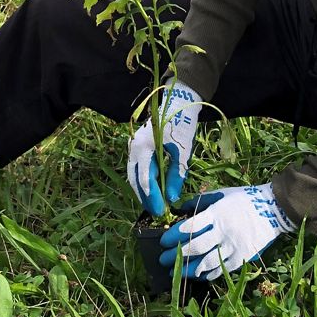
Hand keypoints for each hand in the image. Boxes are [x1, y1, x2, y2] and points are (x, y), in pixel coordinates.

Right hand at [127, 80, 201, 216]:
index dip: (153, 197)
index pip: (145, 178)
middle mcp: (134, 148)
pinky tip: (153, 190)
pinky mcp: (138, 147)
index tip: (161, 211)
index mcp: (144, 147)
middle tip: (156, 213)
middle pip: (135, 179)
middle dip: (145, 197)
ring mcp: (133, 147)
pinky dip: (143, 181)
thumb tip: (173, 198)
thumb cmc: (182, 125)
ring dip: (143, 191)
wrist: (178, 103)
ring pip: (134, 175)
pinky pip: (137, 168)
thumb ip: (177, 175)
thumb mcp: (183, 151)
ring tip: (153, 205)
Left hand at [159, 183, 295, 280]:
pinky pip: (223, 268)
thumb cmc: (243, 200)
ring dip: (189, 269)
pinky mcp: (243, 256)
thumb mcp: (221, 195)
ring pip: (207, 262)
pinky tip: (198, 276)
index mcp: (217, 214)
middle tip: (164, 259)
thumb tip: (180, 209)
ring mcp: (234, 245)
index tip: (164, 241)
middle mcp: (224, 231)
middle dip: (177, 255)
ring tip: (177, 273)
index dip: (174, 235)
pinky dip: (209, 273)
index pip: (190, 227)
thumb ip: (200, 202)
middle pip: (196, 247)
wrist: (273, 209)